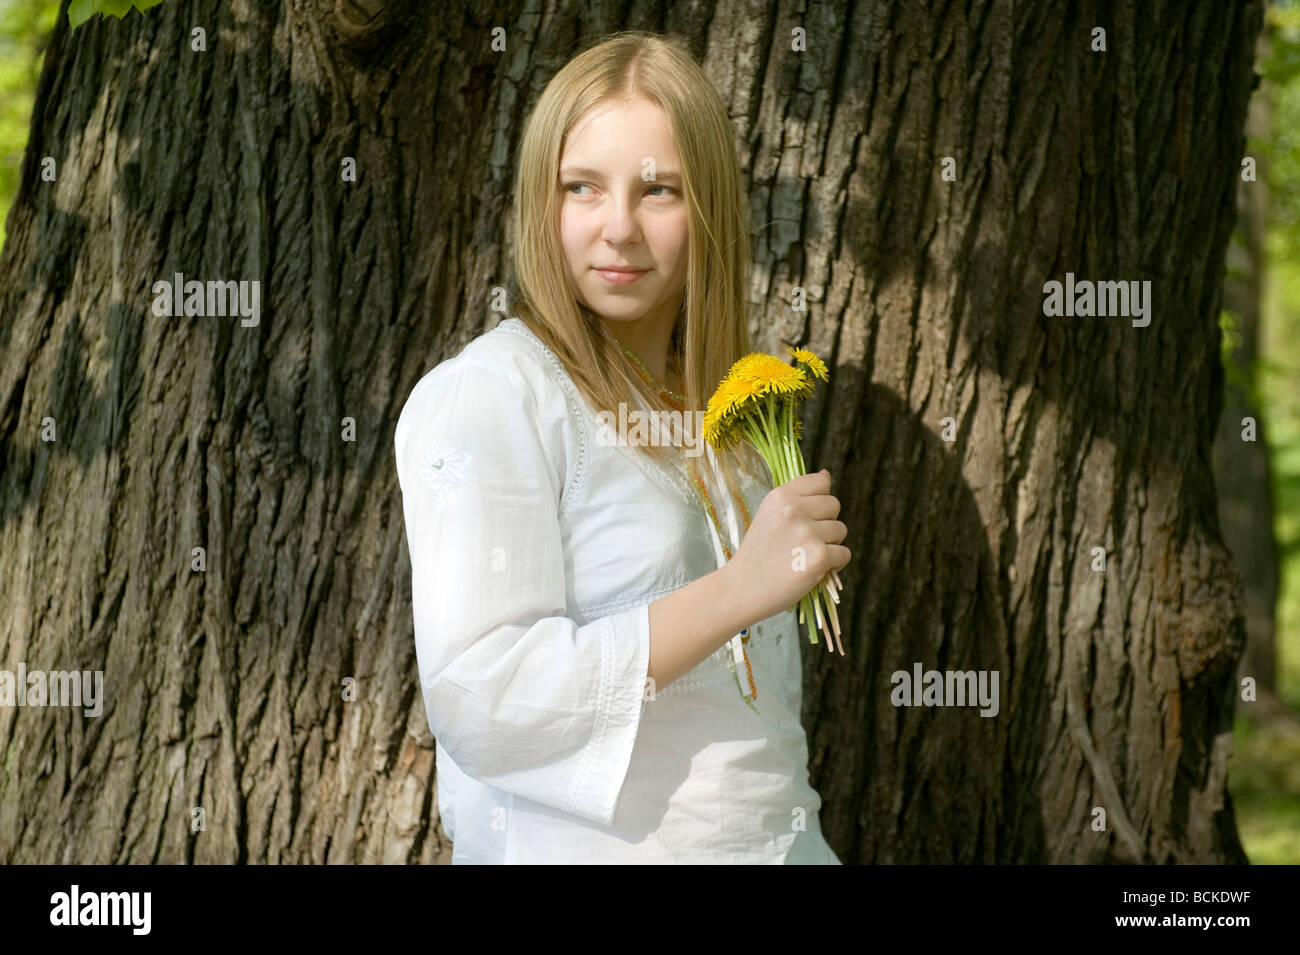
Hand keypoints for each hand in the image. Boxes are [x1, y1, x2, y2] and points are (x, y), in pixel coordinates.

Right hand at [723, 469, 850, 623]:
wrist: (742, 589)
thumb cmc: (758, 553)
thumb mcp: (769, 514)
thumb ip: (797, 495)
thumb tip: (827, 474)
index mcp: (780, 495)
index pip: (820, 482)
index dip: (817, 501)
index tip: (804, 517)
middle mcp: (794, 509)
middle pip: (834, 505)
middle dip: (825, 522)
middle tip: (802, 541)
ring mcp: (807, 532)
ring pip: (841, 530)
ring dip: (829, 544)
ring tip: (804, 555)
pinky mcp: (819, 556)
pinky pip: (844, 554)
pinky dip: (833, 565)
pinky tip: (811, 569)